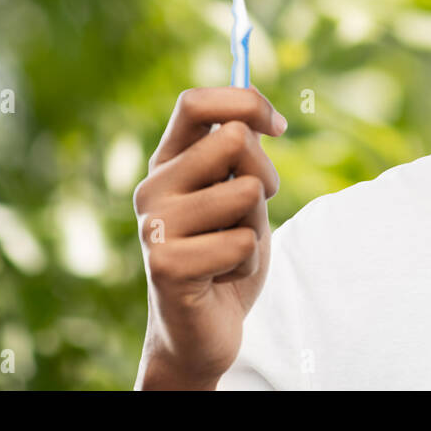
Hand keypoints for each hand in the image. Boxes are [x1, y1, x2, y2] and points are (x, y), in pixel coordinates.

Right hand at [133, 86, 285, 389]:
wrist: (205, 329)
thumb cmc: (227, 253)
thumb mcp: (240, 195)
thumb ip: (241, 156)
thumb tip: (260, 117)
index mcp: (167, 162)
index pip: (194, 102)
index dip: (246, 101)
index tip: (279, 127)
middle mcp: (152, 187)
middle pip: (233, 137)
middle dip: (265, 173)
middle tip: (252, 211)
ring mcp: (154, 225)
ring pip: (246, 192)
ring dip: (256, 226)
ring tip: (231, 249)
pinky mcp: (165, 265)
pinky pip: (243, 243)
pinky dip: (248, 263)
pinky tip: (222, 277)